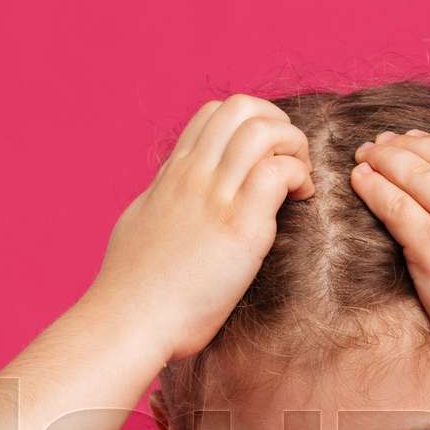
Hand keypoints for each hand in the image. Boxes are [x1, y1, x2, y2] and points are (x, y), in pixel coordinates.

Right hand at [88, 95, 314, 362]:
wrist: (129, 321)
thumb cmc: (133, 288)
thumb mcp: (141, 223)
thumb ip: (161, 199)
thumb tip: (166, 192)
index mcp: (172, 175)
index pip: (213, 113)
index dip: (250, 122)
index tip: (263, 156)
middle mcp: (193, 176)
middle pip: (241, 107)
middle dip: (278, 122)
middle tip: (290, 159)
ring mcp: (215, 198)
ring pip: (264, 131)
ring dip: (294, 146)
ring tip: (299, 180)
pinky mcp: (239, 228)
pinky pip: (278, 172)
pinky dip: (299, 176)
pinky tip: (300, 200)